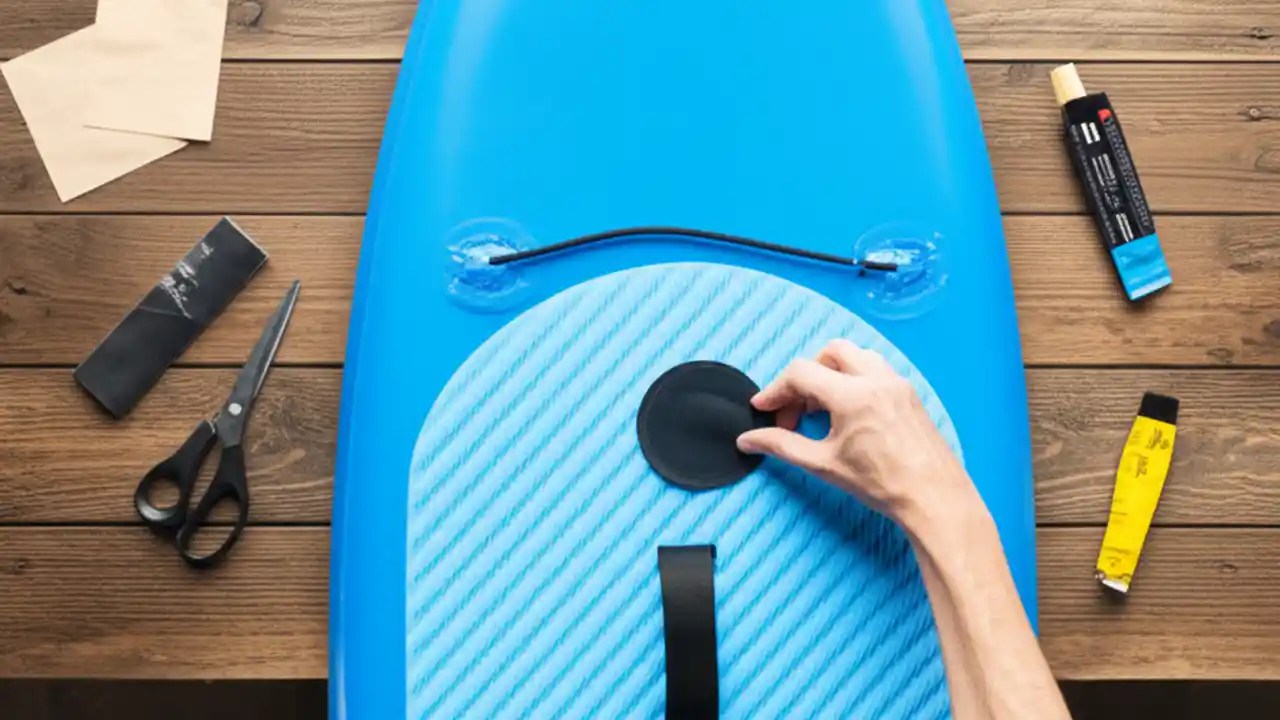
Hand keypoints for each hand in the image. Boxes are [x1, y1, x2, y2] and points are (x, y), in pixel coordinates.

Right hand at [737, 340, 979, 530]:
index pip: (801, 373)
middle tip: (795, 408)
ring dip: (831, 372)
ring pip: (855, 356)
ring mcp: (896, 383)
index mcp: (853, 396)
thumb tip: (749, 440)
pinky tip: (848, 412)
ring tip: (822, 408)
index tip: (765, 409)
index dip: (775, 390)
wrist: (933, 497)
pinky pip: (876, 369)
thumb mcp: (824, 465)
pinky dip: (854, 379)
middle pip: (829, 353)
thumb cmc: (883, 484)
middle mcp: (876, 380)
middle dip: (805, 375)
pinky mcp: (908, 393)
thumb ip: (782, 446)